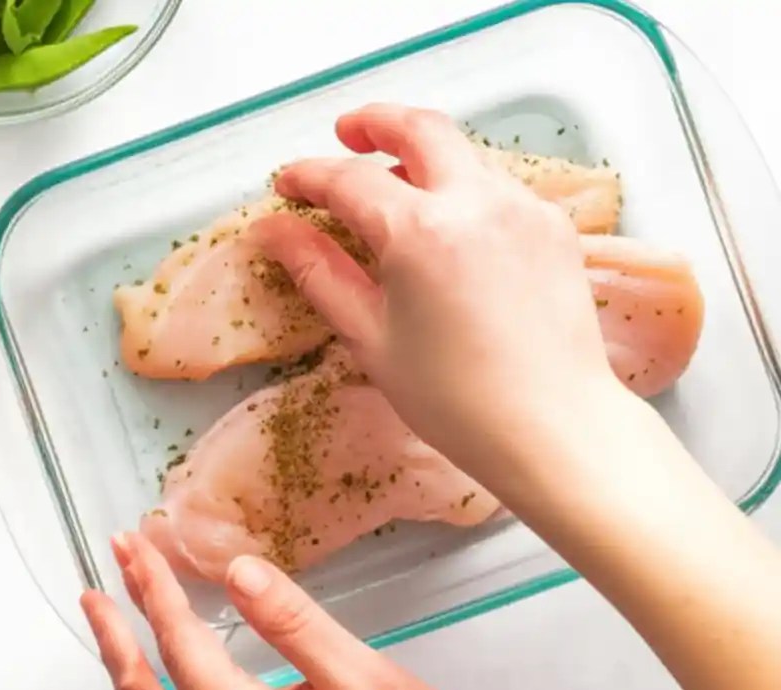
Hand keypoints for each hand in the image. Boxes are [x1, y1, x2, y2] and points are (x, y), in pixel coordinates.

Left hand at [81, 532, 463, 689]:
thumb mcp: (369, 685)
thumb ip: (299, 628)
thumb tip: (242, 573)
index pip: (180, 645)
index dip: (152, 590)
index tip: (133, 548)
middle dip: (117, 629)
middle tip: (99, 582)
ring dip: (124, 667)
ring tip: (107, 622)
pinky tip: (152, 680)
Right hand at [249, 103, 625, 479]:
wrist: (553, 427)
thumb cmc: (453, 398)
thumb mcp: (370, 337)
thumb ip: (319, 272)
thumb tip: (274, 231)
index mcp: (420, 232)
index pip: (349, 180)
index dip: (309, 177)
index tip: (287, 184)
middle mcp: (476, 201)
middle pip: (419, 129)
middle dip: (375, 123)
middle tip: (344, 135)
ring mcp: (523, 207)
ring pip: (463, 152)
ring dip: (422, 154)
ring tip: (393, 184)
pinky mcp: (554, 225)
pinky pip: (498, 184)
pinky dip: (462, 185)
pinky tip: (447, 223)